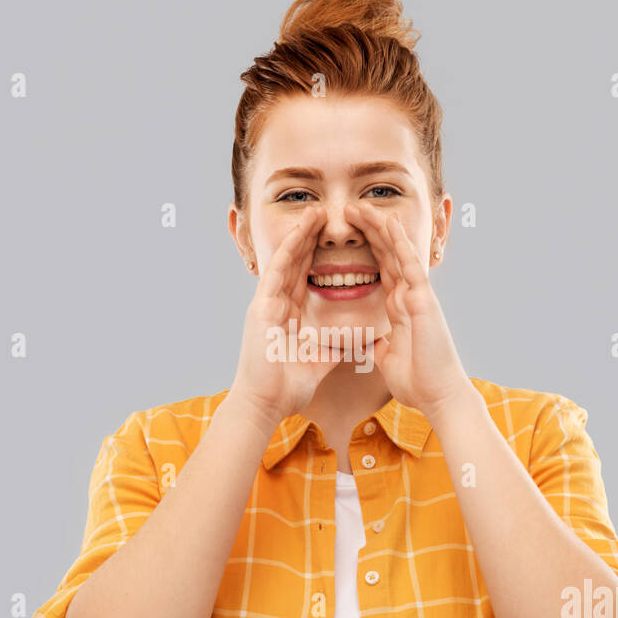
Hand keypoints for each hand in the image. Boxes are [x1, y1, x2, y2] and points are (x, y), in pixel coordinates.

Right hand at [228, 205, 344, 429]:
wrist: (265, 405)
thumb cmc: (286, 389)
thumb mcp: (319, 362)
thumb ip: (334, 348)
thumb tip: (356, 343)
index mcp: (286, 315)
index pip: (303, 276)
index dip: (315, 254)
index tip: (329, 235)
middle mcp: (274, 305)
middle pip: (294, 263)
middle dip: (308, 236)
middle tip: (323, 212)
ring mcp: (266, 305)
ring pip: (285, 261)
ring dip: (300, 236)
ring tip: (315, 212)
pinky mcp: (261, 309)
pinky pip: (276, 273)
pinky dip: (288, 252)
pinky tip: (300, 234)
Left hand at [345, 202, 472, 422]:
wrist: (437, 397)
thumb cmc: (418, 383)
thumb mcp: (388, 360)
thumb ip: (379, 345)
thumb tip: (369, 342)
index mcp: (400, 308)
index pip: (381, 269)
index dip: (366, 249)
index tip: (350, 232)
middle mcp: (409, 297)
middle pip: (387, 254)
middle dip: (370, 230)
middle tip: (351, 208)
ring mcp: (418, 296)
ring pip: (397, 253)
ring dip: (380, 228)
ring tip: (362, 206)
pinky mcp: (424, 300)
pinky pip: (409, 266)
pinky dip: (399, 243)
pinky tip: (389, 222)